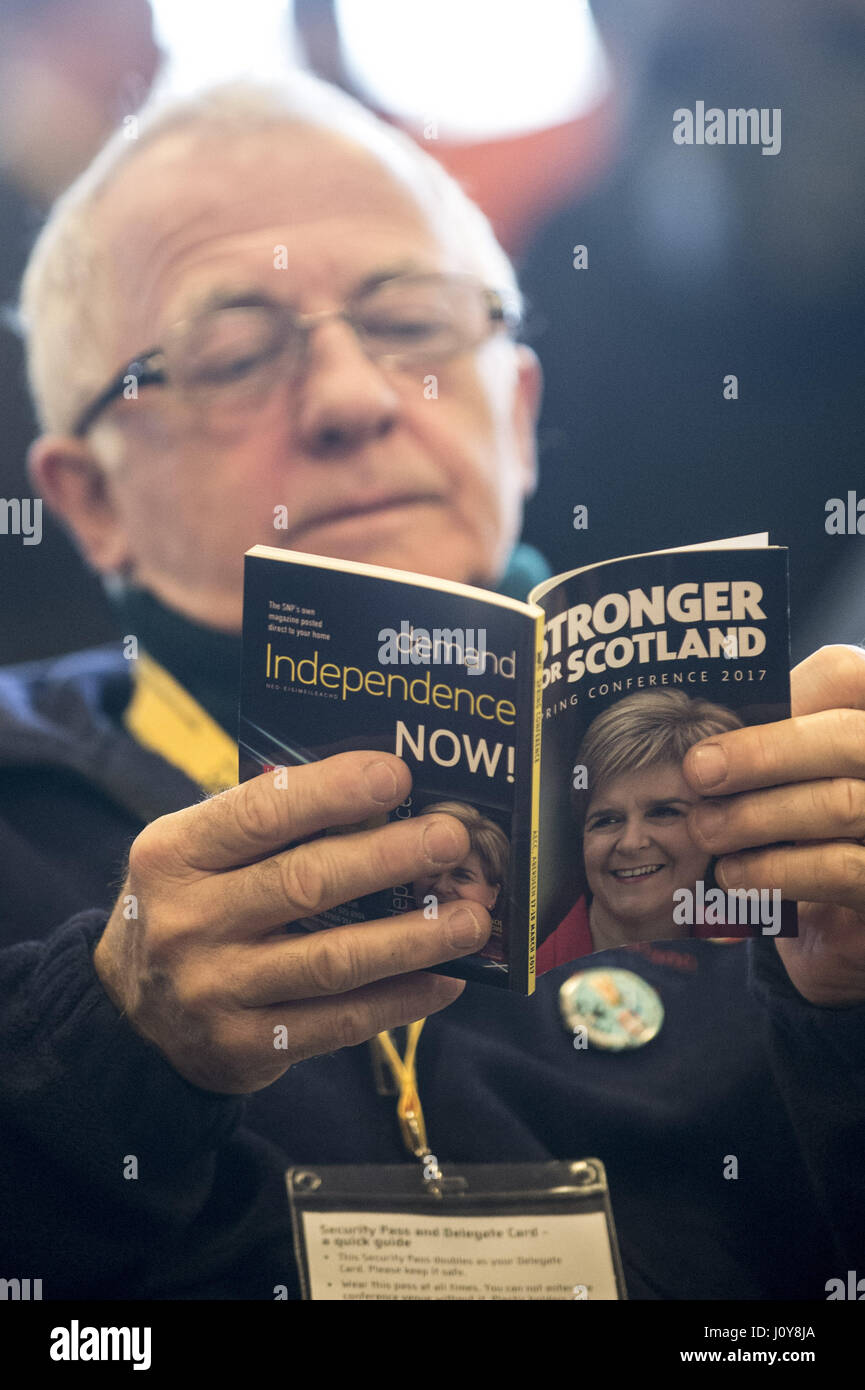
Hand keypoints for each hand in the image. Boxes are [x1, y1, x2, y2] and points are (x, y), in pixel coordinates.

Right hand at [93, 752, 489, 1091]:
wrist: (130, 1018)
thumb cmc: (190, 908)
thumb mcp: (196, 855)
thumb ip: (267, 827)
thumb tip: (382, 803)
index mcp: (175, 854)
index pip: (261, 813)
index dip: (333, 791)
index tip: (397, 774)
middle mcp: (189, 922)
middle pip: (305, 883)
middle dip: (390, 857)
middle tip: (452, 838)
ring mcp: (215, 990)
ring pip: (332, 960)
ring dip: (412, 938)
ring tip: (471, 918)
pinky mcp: (244, 1048)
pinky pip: (338, 1022)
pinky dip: (399, 1000)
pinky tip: (445, 979)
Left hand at [684, 645, 864, 1006]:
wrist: (834, 927)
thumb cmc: (804, 834)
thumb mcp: (787, 778)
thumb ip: (766, 743)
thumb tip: (702, 725)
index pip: (844, 674)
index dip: (784, 690)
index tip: (721, 714)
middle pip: (847, 737)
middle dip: (762, 754)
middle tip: (698, 773)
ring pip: (841, 803)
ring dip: (756, 817)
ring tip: (706, 829)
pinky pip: (840, 868)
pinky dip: (774, 870)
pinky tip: (733, 874)